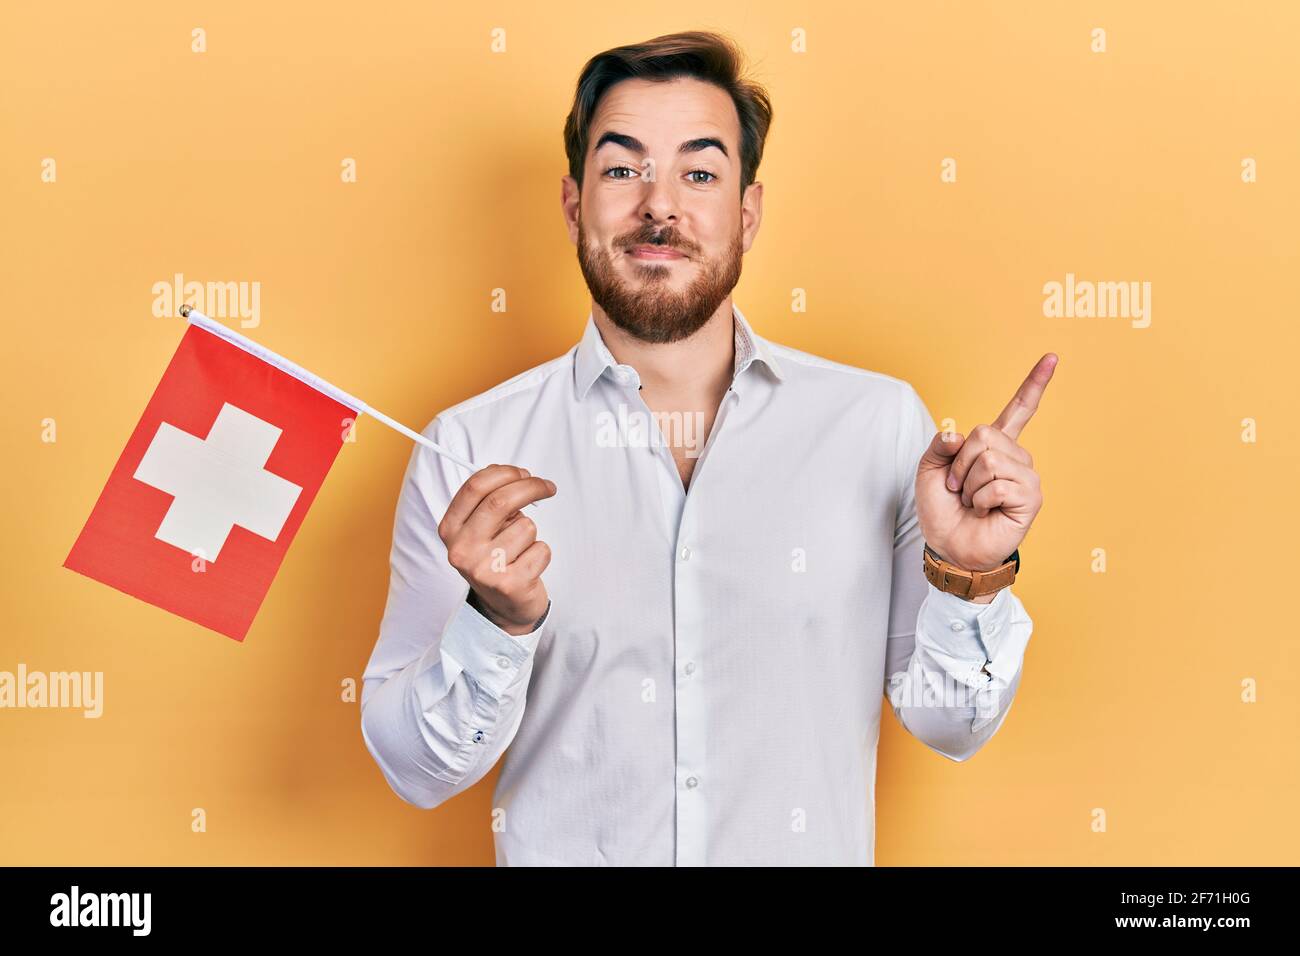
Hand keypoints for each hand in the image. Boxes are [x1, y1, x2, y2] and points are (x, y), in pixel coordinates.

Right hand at [438, 464, 557, 635]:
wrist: (503, 607)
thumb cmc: (495, 558)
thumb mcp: (481, 529)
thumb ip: (490, 502)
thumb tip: (515, 474)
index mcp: (450, 529)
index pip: (475, 487)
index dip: (504, 473)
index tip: (524, 473)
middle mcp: (462, 550)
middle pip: (500, 502)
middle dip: (530, 487)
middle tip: (547, 486)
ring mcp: (483, 569)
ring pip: (526, 526)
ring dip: (532, 533)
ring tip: (521, 549)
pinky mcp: (509, 585)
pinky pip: (541, 550)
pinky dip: (542, 553)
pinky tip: (528, 566)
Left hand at [915, 354, 1056, 571]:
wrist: (949, 547)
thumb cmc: (942, 510)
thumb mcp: (929, 469)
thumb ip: (940, 444)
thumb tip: (959, 434)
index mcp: (995, 446)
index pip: (1019, 409)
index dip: (1034, 383)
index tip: (1052, 357)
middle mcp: (1016, 458)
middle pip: (985, 435)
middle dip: (959, 464)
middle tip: (958, 488)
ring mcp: (1026, 477)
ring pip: (990, 459)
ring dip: (968, 484)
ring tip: (972, 502)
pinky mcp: (1031, 498)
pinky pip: (998, 483)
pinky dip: (980, 499)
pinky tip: (985, 511)